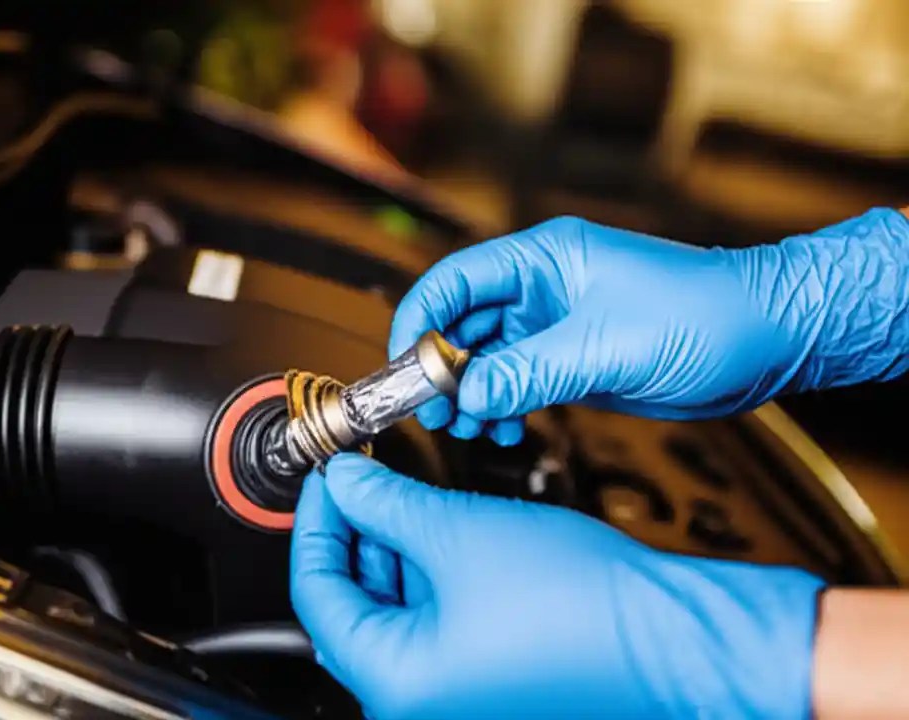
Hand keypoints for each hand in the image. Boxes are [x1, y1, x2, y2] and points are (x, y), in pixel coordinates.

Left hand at [291, 454, 825, 718]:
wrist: (678, 634)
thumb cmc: (585, 604)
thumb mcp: (458, 530)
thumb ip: (383, 501)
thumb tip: (344, 479)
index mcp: (395, 682)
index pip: (317, 593)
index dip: (315, 521)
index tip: (326, 474)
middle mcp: (418, 701)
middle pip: (354, 603)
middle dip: (355, 531)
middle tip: (358, 472)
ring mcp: (455, 693)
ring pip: (396, 609)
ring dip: (392, 546)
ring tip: (399, 487)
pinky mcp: (487, 676)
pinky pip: (435, 620)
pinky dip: (429, 571)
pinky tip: (438, 523)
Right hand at [390, 207, 908, 443]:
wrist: (771, 339)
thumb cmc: (704, 316)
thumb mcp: (606, 346)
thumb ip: (530, 372)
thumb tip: (469, 397)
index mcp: (542, 259)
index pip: (453, 281)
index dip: (418, 321)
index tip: (402, 367)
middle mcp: (540, 290)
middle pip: (460, 324)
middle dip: (439, 370)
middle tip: (432, 413)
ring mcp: (555, 326)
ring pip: (484, 360)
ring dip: (467, 395)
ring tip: (467, 429)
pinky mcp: (571, 361)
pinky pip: (514, 384)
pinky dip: (499, 408)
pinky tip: (503, 431)